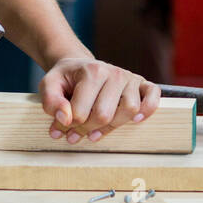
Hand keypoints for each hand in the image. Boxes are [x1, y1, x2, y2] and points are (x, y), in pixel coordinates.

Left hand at [38, 57, 160, 143]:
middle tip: (74, 135)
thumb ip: (51, 100)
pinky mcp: (141, 84)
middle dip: (86, 130)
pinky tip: (135, 120)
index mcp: (92, 70)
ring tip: (94, 133)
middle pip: (105, 114)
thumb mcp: (48, 84)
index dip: (68, 126)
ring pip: (130, 110)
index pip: (82, 111)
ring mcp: (130, 78)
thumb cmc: (65, 78)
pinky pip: (153, 97)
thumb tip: (65, 118)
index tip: (60, 128)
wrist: (78, 66)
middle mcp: (114, 72)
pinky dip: (148, 109)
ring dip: (112, 127)